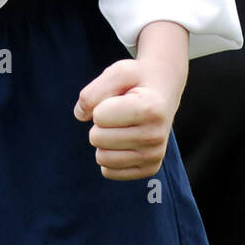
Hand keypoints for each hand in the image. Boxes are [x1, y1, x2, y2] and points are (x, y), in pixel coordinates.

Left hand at [74, 46, 185, 181]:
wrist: (164, 88)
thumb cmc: (136, 79)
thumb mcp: (116, 72)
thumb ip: (92, 91)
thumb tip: (79, 115)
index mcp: (149, 109)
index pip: (98, 117)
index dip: (100, 105)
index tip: (117, 98)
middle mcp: (155, 136)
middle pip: (97, 138)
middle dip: (99, 123)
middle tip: (118, 112)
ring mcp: (154, 155)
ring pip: (102, 158)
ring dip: (103, 139)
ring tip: (121, 125)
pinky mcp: (150, 168)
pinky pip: (110, 172)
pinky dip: (108, 156)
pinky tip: (121, 141)